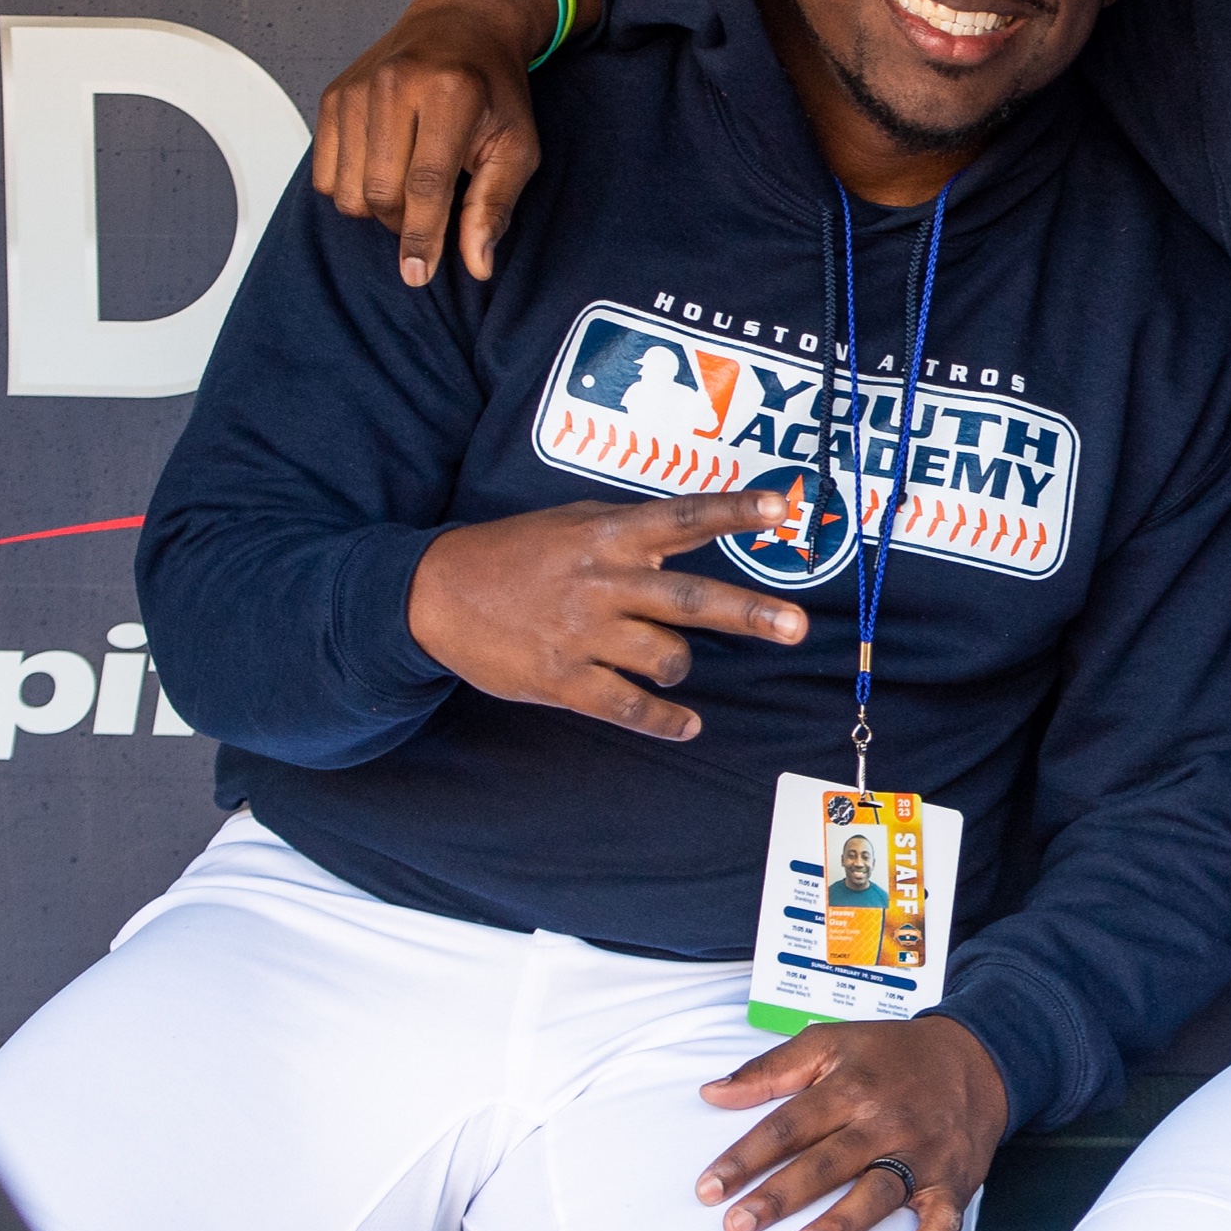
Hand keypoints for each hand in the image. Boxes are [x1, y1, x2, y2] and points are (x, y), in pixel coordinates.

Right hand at [310, 0, 589, 287]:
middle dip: (404, 224)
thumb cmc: (495, 89)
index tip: (418, 275)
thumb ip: (494, 206)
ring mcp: (357, 88)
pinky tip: (384, 172)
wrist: (462, 24)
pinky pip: (326, 174)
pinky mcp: (333, 96)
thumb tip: (477, 265)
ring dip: (378, 210)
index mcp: (450, 93)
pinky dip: (352, 191)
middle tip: (431, 215)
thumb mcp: (517, 145)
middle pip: (381, 192)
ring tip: (411, 189)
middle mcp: (395, 85)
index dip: (421, 236)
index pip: (426, 183)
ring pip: (348, 190)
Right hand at [406, 490, 809, 739]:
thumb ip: (633, 530)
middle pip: (690, 599)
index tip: (784, 505)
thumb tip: (696, 530)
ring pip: (667, 657)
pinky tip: (687, 725)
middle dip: (748, 614)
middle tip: (795, 626)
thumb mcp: (573, 522)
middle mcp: (602, 582)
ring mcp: (583, 634)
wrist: (435, 592)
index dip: (736, 511)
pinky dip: (664, 720)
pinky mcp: (562, 679)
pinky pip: (629, 706)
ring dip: (681, 663)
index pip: (684, 518)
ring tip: (670, 662)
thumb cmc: (517, 553)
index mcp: (608, 536)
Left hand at [697, 1014, 1008, 1230]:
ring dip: (843, 1222)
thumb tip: (711, 1093)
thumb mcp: (830, 1042)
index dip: (746, 1157)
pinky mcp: (953, 1182)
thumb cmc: (891, 1054)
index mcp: (850, 1087)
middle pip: (826, 1162)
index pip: (789, 1125)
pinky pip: (942, 1221)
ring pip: (878, 1192)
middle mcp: (885, 1121)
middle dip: (780, 1196)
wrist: (977, 1057)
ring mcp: (921, 1154)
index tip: (708, 1189)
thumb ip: (769, 1068)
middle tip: (737, 1227)